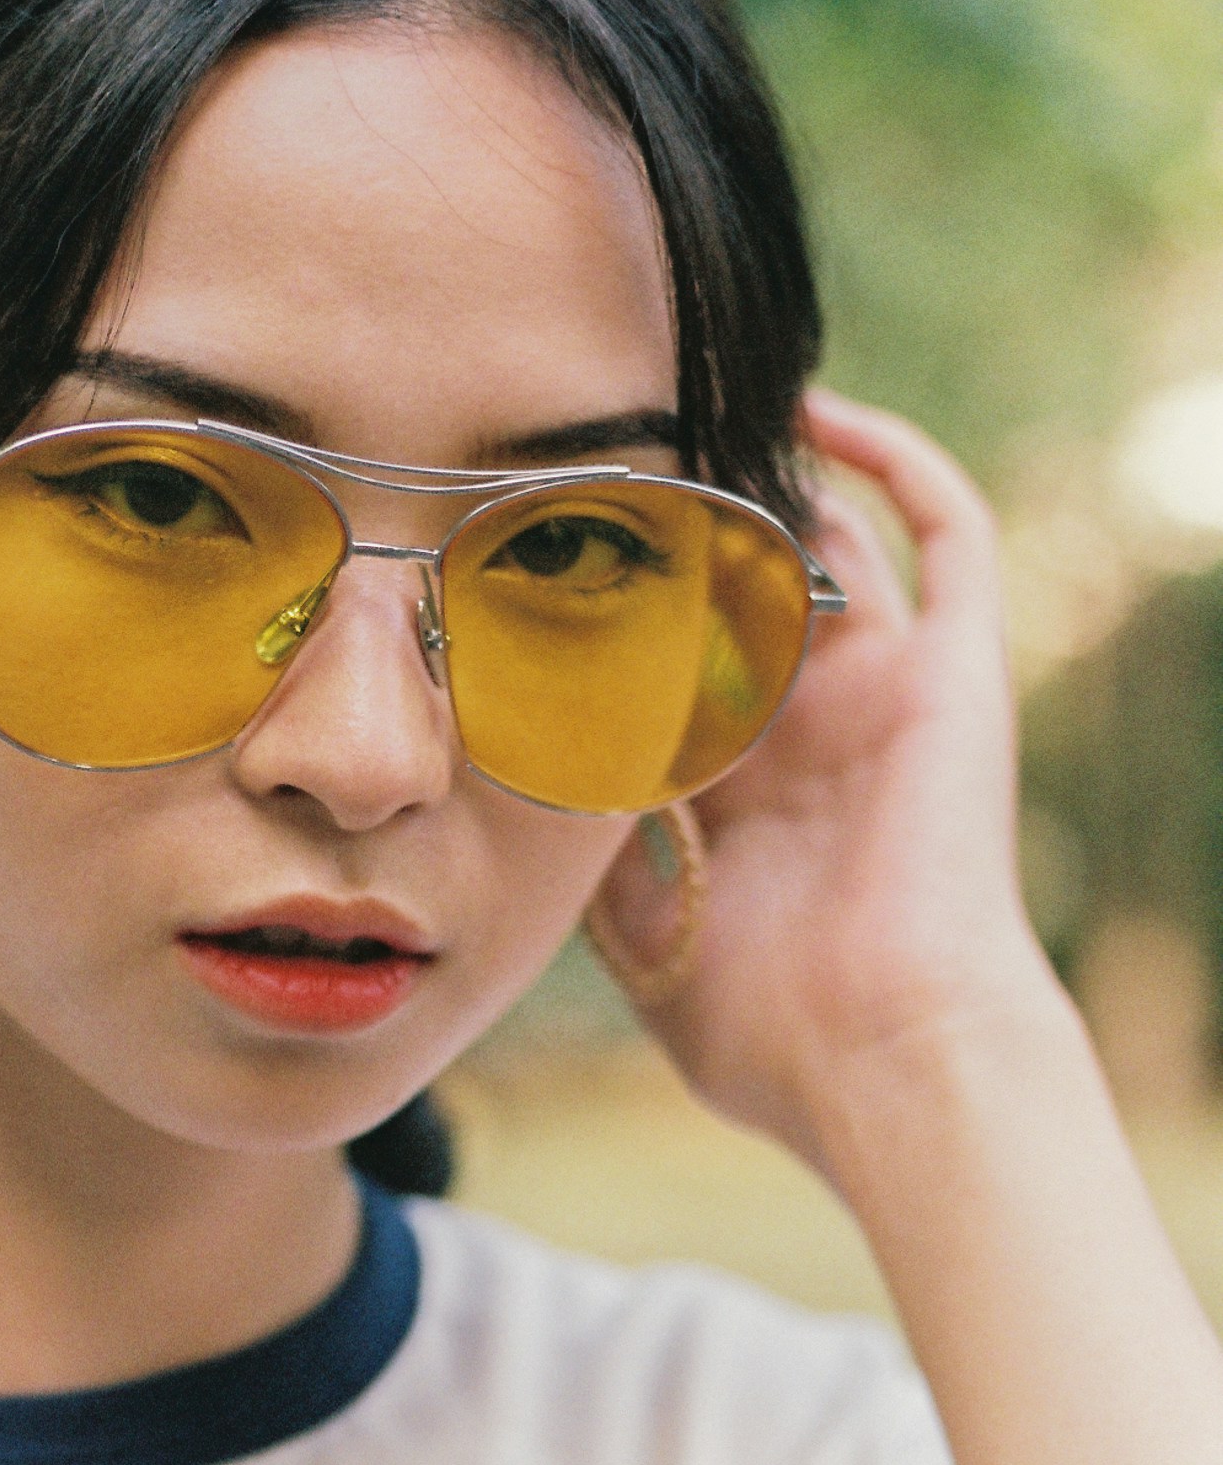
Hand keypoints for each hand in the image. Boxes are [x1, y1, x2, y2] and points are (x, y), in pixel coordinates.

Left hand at [593, 387, 1066, 1172]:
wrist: (886, 1057)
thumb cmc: (769, 1033)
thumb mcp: (640, 945)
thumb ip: (589, 863)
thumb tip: (508, 792)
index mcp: (744, 786)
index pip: (675, 657)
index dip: (615, 603)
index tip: (526, 548)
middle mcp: (814, 726)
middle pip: (744, 585)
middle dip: (680, 525)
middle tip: (595, 457)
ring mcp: (887, 691)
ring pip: (830, 540)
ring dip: (763, 479)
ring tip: (681, 412)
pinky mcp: (956, 670)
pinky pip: (949, 528)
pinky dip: (891, 458)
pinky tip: (815, 407)